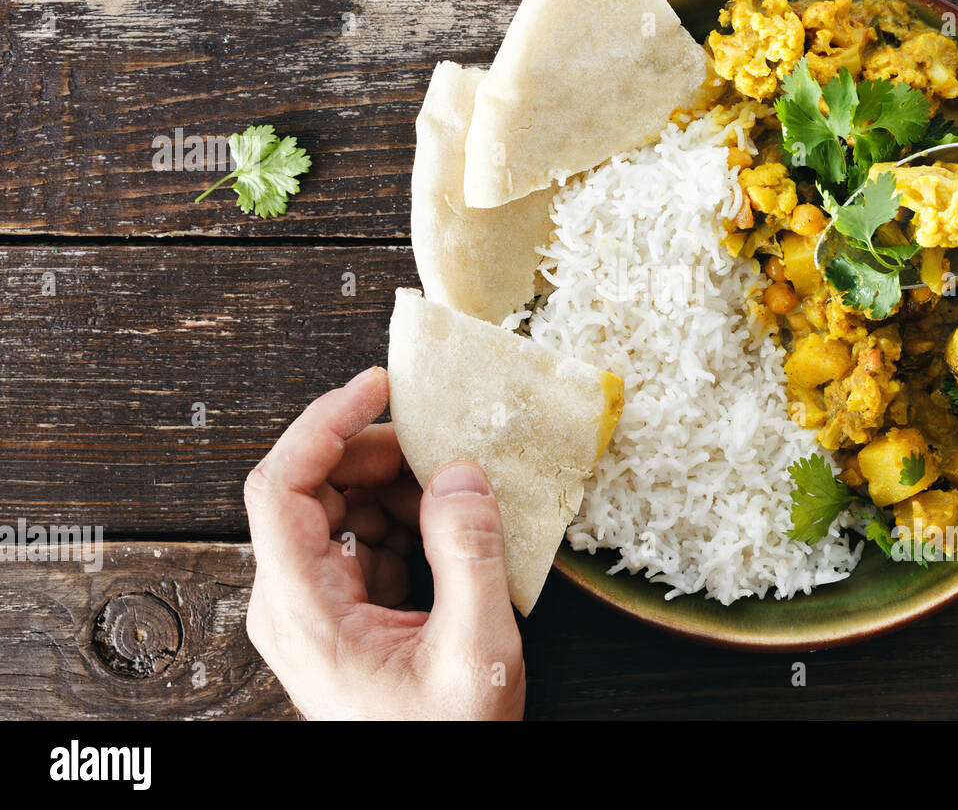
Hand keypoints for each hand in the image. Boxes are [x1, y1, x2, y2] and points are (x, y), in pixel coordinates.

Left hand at [243, 366, 524, 719]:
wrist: (433, 794)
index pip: (280, 487)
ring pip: (334, 511)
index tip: (377, 387)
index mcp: (304, 612)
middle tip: (438, 448)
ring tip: (451, 502)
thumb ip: (470, 556)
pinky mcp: (336, 616)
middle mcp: (290, 605)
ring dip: (393, 490)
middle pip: (308, 489)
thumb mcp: (476, 651)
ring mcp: (310, 610)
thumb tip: (459, 473)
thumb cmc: (447, 740)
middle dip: (374, 455)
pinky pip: (355, 543)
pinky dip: (400, 524)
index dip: (323, 424)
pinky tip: (442, 540)